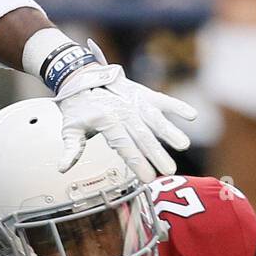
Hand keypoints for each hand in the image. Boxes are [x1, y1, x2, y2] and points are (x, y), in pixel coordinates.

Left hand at [56, 44, 195, 179]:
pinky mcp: (143, 94)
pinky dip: (176, 106)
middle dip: (156, 154)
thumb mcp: (69, 128)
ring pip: (155, 118)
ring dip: (169, 131)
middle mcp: (122, 111)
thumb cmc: (77, 108)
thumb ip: (71, 148)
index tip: (148, 179)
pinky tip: (192, 115)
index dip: (137, 163)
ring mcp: (135, 101)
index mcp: (105, 121)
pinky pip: (162, 100)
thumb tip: (62, 168)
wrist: (81, 76)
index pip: (123, 146)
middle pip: (142, 136)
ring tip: (183, 145)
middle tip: (169, 171)